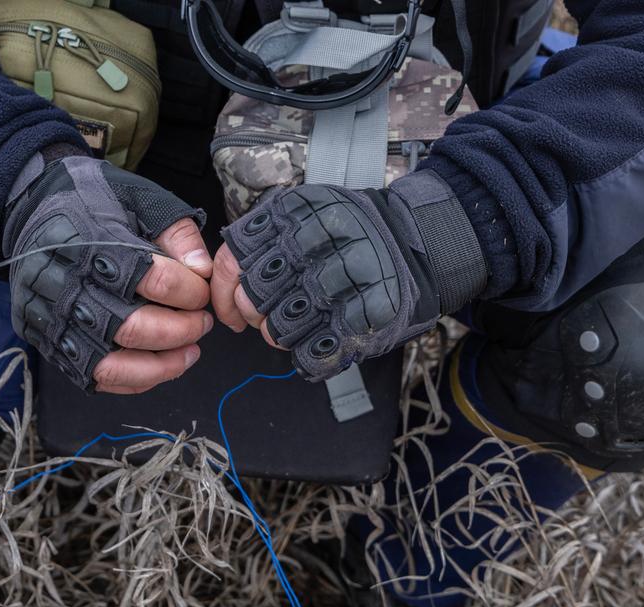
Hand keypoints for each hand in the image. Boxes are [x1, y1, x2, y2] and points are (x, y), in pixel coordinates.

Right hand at [5, 154, 213, 393]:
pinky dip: (132, 380)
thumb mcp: (138, 197)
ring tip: (189, 353)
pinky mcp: (49, 341)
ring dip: (160, 366)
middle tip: (202, 323)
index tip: (202, 290)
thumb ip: (175, 230)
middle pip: (136, 328)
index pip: (157, 281)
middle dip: (182, 330)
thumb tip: (203, 269)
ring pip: (112, 365)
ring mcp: (56, 321)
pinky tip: (158, 366)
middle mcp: (71, 288)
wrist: (29, 207)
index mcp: (96, 246)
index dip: (192, 291)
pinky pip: (93, 377)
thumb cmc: (90, 200)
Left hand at [212, 176, 487, 380]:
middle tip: (267, 315)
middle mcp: (312, 246)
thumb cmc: (354, 235)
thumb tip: (222, 281)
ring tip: (302, 324)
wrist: (420, 243)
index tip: (228, 311)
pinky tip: (322, 339)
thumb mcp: (306, 215)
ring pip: (277, 330)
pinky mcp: (362, 317)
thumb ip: (264, 240)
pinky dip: (310, 355)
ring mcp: (338, 283)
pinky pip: (312, 353)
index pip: (233, 262)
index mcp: (291, 215)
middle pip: (252, 298)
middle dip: (251, 315)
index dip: (223, 294)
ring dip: (281, 336)